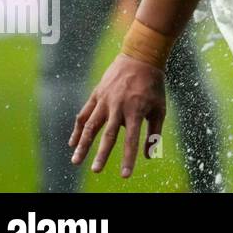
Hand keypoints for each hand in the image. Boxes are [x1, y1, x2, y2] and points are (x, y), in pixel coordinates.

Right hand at [69, 53, 166, 177]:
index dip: (128, 158)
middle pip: (108, 135)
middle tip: (96, 170)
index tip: (125, 175)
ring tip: (75, 161)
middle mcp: (119, 106)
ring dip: (82, 144)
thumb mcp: (160, 108)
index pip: (132, 140)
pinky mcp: (96, 95)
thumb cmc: (153, 85)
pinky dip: (78, 129)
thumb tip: (148, 156)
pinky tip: (72, 143)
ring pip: (90, 125)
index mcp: (136, 111)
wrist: (141, 57)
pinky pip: (84, 114)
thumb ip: (154, 132)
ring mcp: (105, 100)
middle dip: (101, 154)